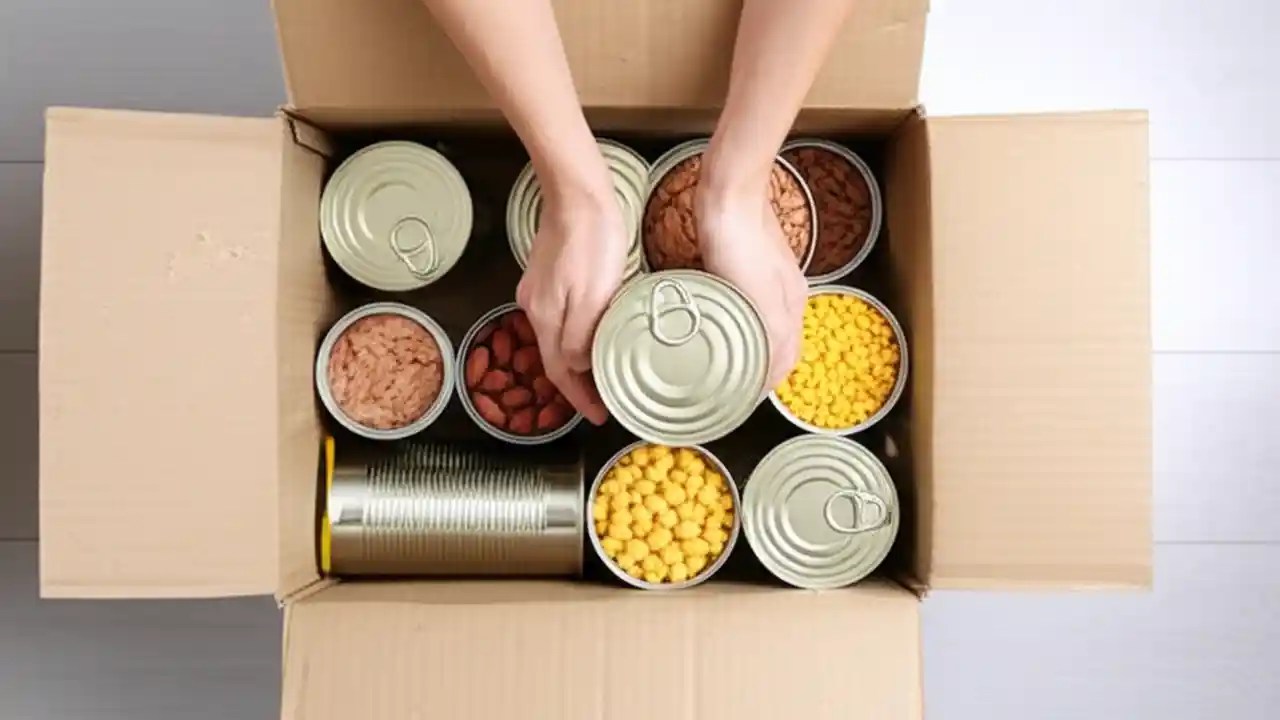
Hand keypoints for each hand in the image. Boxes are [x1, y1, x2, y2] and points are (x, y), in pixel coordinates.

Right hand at [516, 185, 627, 424]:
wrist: (577, 193)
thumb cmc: (592, 241)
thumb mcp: (593, 294)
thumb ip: (580, 336)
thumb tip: (578, 366)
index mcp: (545, 317)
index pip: (558, 372)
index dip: (578, 399)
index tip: (599, 417)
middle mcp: (534, 307)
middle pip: (554, 358)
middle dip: (577, 384)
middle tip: (604, 400)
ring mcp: (538, 289)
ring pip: (557, 338)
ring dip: (577, 360)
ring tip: (602, 374)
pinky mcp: (547, 274)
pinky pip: (560, 318)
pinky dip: (575, 335)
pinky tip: (593, 333)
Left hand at [697, 183, 807, 390]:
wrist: (729, 191)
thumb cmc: (740, 242)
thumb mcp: (760, 299)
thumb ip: (774, 336)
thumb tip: (775, 375)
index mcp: (793, 304)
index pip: (787, 359)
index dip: (767, 384)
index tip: (742, 402)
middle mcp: (787, 292)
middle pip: (778, 341)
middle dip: (759, 367)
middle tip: (728, 386)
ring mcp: (769, 274)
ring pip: (762, 321)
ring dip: (748, 344)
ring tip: (720, 359)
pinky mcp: (748, 259)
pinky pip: (745, 302)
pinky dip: (735, 320)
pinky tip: (716, 319)